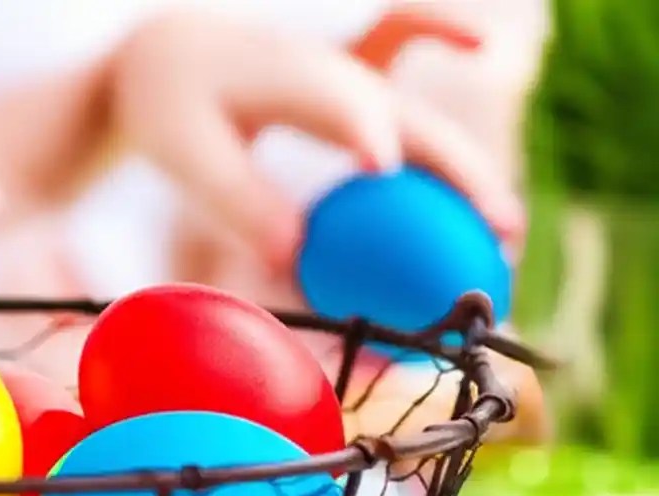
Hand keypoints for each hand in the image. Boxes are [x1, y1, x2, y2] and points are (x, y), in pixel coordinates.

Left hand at [109, 8, 524, 274]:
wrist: (172, 51)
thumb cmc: (172, 107)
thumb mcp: (186, 155)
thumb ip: (236, 200)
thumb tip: (292, 259)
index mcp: (289, 85)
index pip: (340, 109)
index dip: (367, 133)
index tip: (387, 169)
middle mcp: (334, 74)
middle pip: (409, 121)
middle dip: (458, 173)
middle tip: (496, 235)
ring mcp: (352, 74)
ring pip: (423, 122)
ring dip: (469, 171)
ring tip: (508, 233)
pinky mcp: (357, 85)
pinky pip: (410, 75)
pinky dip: (443, 74)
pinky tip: (480, 56)